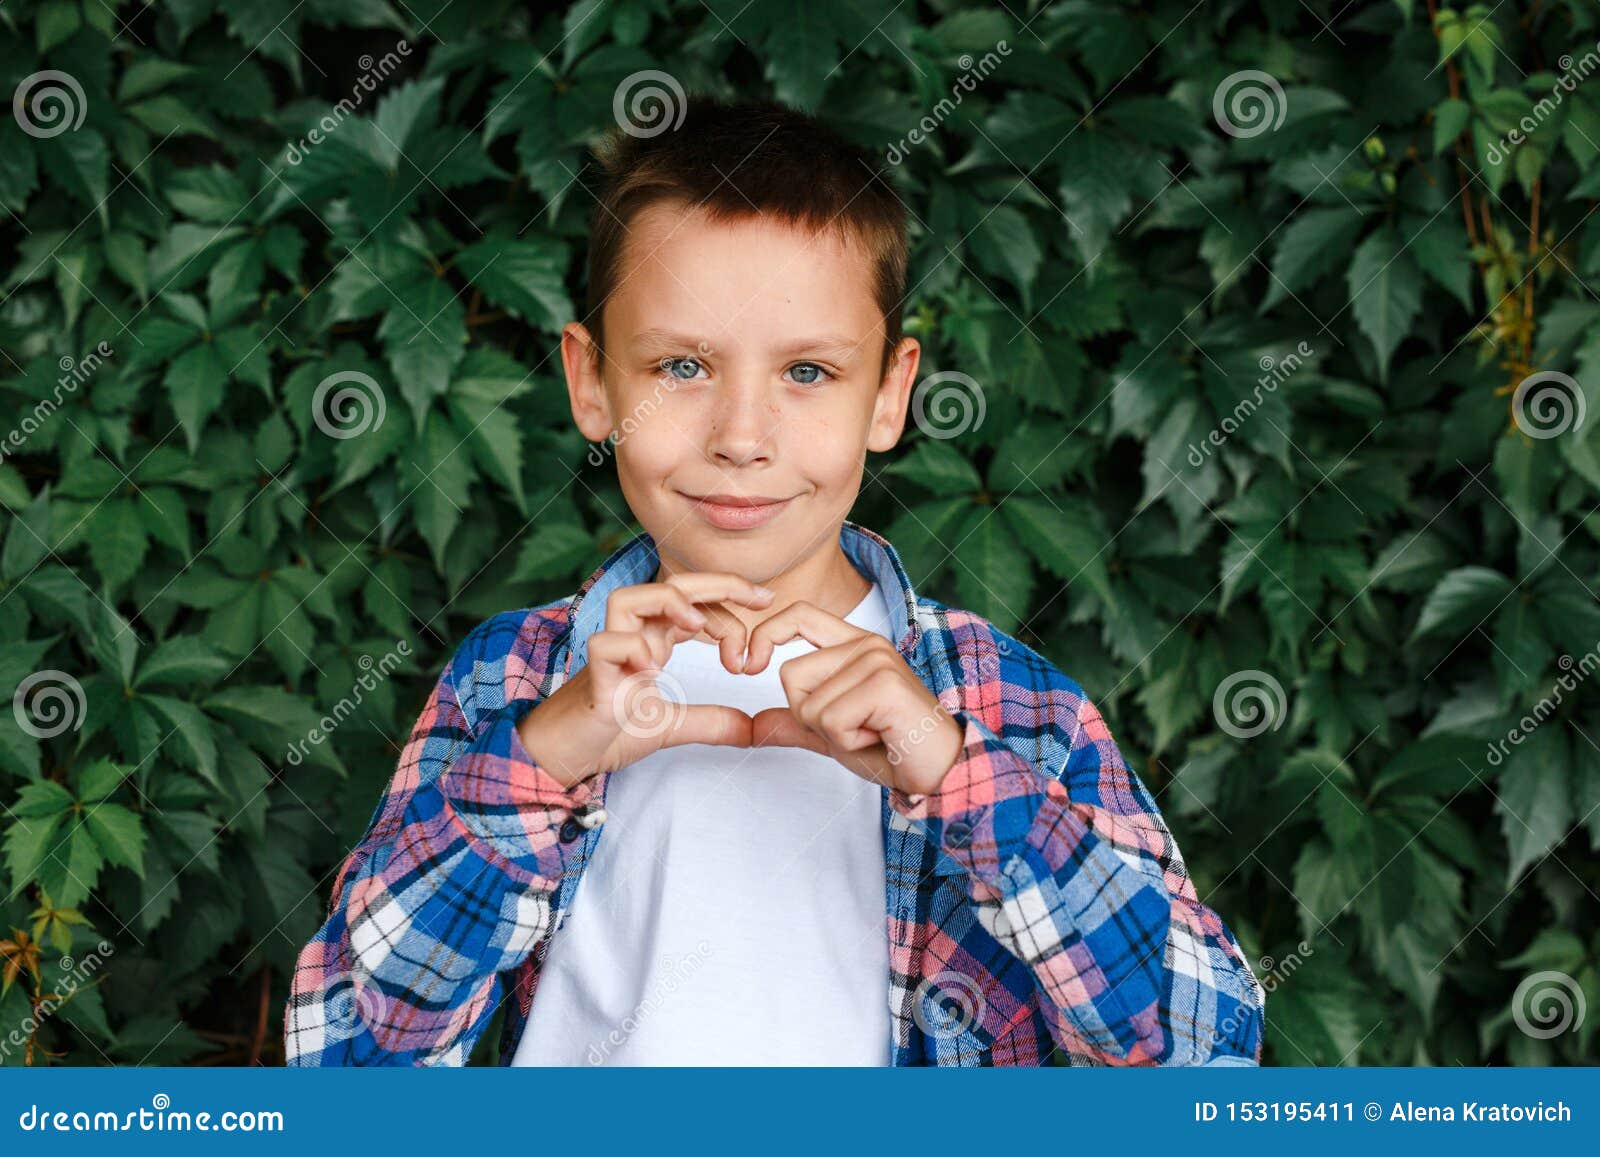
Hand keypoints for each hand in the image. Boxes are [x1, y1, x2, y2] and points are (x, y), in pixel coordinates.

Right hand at [516, 572, 772, 786]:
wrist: (561, 758)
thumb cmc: (607, 733)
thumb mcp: (671, 727)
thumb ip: (712, 723)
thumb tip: (755, 729)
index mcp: (652, 640)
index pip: (693, 600)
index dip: (730, 595)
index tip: (767, 603)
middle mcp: (631, 638)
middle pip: (669, 586)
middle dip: (717, 584)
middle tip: (759, 599)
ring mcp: (610, 655)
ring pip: (628, 599)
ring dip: (668, 603)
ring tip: (698, 626)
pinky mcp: (593, 680)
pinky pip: (604, 645)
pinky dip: (630, 649)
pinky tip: (654, 671)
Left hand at [743, 600, 963, 796]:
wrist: (940, 772)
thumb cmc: (892, 748)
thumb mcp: (832, 733)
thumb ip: (794, 723)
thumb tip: (749, 724)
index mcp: (855, 645)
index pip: (799, 614)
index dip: (767, 634)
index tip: (748, 665)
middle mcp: (866, 645)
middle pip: (791, 674)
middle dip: (810, 717)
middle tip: (855, 727)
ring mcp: (877, 660)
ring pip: (809, 704)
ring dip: (833, 734)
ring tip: (872, 732)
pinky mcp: (884, 685)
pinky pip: (830, 720)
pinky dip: (848, 742)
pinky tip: (881, 737)